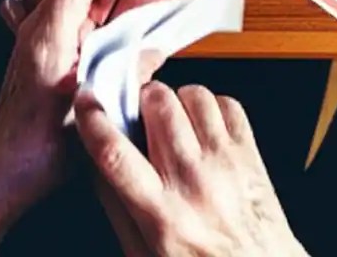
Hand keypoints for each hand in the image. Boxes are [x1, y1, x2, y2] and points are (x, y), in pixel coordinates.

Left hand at [0, 0, 158, 256]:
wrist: (8, 168)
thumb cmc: (41, 149)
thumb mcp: (94, 113)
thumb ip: (128, 75)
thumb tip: (155, 47)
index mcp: (46, 39)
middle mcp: (38, 30)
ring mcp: (39, 36)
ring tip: (144, 8)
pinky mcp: (46, 47)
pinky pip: (75, 12)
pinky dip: (102, 10)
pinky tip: (122, 25)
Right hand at [75, 82, 307, 256]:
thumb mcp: (144, 254)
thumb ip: (117, 208)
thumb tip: (97, 166)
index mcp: (161, 212)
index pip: (116, 152)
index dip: (93, 119)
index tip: (86, 102)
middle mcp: (193, 180)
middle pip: (158, 106)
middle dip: (140, 100)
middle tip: (139, 116)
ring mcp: (225, 163)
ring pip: (194, 96)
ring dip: (176, 101)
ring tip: (173, 122)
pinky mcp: (250, 154)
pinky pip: (228, 104)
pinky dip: (211, 108)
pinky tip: (203, 128)